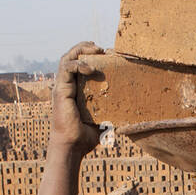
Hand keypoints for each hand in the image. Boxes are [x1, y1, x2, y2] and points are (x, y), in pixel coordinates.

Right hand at [51, 41, 103, 155]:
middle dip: (86, 47)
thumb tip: (135, 114)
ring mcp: (63, 86)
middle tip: (102, 48)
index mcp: (77, 88)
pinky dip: (77, 64)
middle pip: (73, 56)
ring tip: (96, 49)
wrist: (72, 146)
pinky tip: (90, 68)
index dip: (94, 55)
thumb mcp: (105, 120)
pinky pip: (66, 68)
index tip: (110, 55)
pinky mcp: (60, 89)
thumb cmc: (86, 137)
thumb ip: (114, 113)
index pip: (82, 64)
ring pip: (67, 57)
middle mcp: (68, 84)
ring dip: (81, 49)